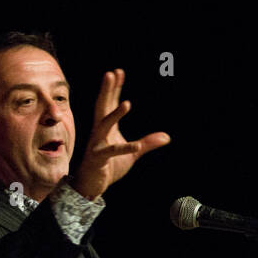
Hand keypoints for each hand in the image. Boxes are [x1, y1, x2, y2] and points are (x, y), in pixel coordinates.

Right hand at [72, 68, 169, 199]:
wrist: (91, 186)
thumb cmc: (108, 167)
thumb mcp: (133, 154)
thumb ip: (148, 143)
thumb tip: (167, 137)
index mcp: (106, 128)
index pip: (109, 103)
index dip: (114, 88)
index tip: (118, 72)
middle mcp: (99, 132)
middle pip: (102, 106)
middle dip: (107, 90)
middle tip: (111, 73)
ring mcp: (97, 144)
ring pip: (104, 125)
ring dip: (115, 114)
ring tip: (127, 103)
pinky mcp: (98, 158)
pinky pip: (112, 152)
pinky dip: (125, 148)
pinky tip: (137, 144)